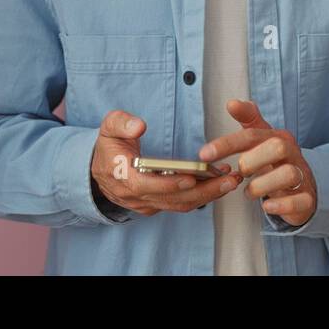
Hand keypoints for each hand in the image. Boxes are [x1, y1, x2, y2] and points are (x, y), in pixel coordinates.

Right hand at [91, 109, 242, 215]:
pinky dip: (201, 196)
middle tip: (229, 179)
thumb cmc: (108, 145)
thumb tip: (139, 126)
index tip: (191, 176)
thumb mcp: (108, 127)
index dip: (169, 184)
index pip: (147, 186)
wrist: (97, 169)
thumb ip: (122, 123)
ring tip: (231, 180)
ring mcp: (146, 204)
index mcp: (123, 177)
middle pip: (172, 200)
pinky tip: (219, 183)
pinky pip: (180, 204)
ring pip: (180, 205)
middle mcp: (135, 196)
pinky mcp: (156, 205)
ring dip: (207, 195)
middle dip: (203, 191)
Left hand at [198, 100, 317, 225]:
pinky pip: (299, 201)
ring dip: (262, 186)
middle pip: (277, 147)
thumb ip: (248, 120)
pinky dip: (280, 205)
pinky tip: (267, 205)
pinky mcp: (307, 198)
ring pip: (288, 174)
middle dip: (251, 161)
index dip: (227, 143)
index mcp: (279, 137)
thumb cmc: (277, 161)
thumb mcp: (263, 139)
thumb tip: (232, 103)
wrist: (304, 186)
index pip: (252, 134)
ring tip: (250, 192)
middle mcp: (292, 154)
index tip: (205, 154)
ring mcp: (302, 176)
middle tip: (240, 172)